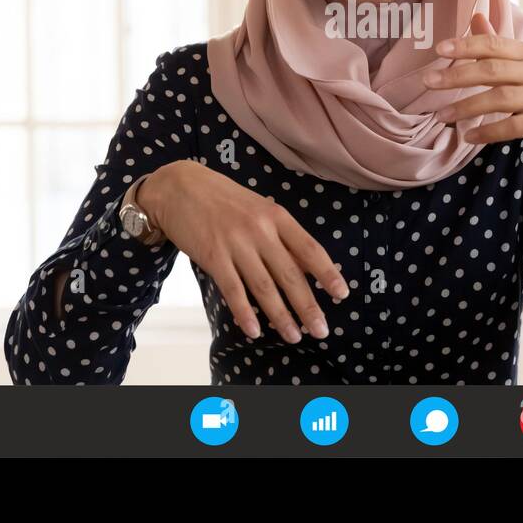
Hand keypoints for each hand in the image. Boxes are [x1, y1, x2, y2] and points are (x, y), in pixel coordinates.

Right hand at [138, 161, 349, 343]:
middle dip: (308, 306)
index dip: (328, 273)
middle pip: (290, 275)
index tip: (342, 294)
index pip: (310, 249)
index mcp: (277, 216)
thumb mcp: (260, 208)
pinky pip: (233, 290)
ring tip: (294, 336)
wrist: (180, 187)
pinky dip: (244, 313)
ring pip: (264, 287)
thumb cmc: (225, 200)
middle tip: (321, 330)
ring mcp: (236, 244)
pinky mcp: (213, 256)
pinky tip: (254, 330)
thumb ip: (281, 235)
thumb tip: (306, 268)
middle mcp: (260, 230)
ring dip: (280, 315)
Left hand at [423, 13, 522, 171]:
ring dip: (466, 107)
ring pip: (499, 99)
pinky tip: (470, 137)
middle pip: (492, 70)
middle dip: (457, 75)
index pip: (494, 44)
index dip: (465, 45)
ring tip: (442, 116)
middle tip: (429, 82)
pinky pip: (513, 127)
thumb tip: (475, 17)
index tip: (439, 50)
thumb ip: (500, 44)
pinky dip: (489, 132)